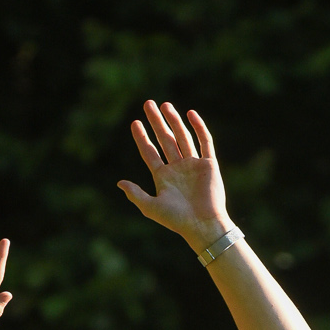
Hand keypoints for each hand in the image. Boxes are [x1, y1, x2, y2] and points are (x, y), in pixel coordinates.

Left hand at [117, 102, 230, 247]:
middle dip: (156, 122)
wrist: (203, 226)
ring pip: (182, 137)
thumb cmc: (177, 220)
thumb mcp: (151, 207)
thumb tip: (119, 183)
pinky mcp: (209, 165)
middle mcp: (177, 169)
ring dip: (174, 121)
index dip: (142, 138)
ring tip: (165, 105)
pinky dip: (199, 127)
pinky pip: (204, 141)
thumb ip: (135, 194)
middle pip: (164, 140)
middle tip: (148, 104)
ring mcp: (193, 165)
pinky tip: (190, 114)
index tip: (135, 123)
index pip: (150, 152)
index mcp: (163, 178)